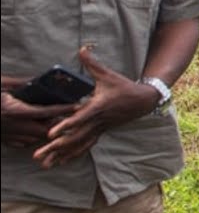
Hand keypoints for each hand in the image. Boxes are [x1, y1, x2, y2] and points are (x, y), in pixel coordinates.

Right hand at [0, 76, 75, 148]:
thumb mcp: (0, 83)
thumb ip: (19, 83)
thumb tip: (36, 79)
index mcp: (14, 111)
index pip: (45, 112)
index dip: (63, 109)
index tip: (77, 106)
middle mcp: (13, 125)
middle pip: (44, 130)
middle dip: (58, 124)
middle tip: (70, 117)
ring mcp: (7, 135)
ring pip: (35, 138)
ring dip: (46, 131)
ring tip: (58, 122)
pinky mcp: (3, 140)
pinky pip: (24, 142)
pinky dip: (33, 136)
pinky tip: (37, 129)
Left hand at [32, 47, 161, 167]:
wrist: (144, 100)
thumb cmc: (124, 86)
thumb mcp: (108, 74)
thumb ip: (92, 64)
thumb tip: (82, 49)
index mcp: (98, 107)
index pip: (79, 118)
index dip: (65, 126)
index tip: (51, 133)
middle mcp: (98, 120)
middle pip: (76, 136)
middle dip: (57, 147)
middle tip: (40, 154)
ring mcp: (101, 127)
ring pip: (80, 143)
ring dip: (63, 154)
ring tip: (47, 163)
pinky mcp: (102, 130)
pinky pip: (86, 144)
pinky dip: (74, 153)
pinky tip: (63, 161)